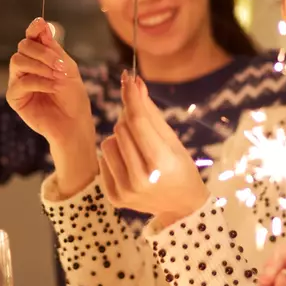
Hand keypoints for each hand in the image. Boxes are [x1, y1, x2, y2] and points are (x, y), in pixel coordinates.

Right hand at [6, 18, 94, 176]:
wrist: (74, 123)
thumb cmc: (73, 96)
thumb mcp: (67, 68)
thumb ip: (53, 47)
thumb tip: (40, 23)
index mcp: (40, 57)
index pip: (31, 37)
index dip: (34, 29)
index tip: (40, 25)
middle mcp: (26, 67)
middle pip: (23, 46)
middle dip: (43, 53)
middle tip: (61, 65)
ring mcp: (18, 81)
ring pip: (17, 61)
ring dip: (40, 67)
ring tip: (57, 77)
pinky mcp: (15, 97)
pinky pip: (20, 82)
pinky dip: (39, 82)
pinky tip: (52, 88)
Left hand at [99, 73, 207, 222]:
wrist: (181, 207)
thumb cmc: (180, 167)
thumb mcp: (172, 140)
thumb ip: (151, 113)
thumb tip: (135, 82)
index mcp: (160, 163)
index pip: (138, 121)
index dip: (131, 97)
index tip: (127, 78)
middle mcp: (141, 179)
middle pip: (121, 129)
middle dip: (129, 119)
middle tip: (142, 125)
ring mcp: (125, 191)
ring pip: (108, 143)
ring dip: (120, 139)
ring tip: (137, 150)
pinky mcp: (114, 197)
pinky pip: (104, 160)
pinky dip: (115, 156)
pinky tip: (131, 165)